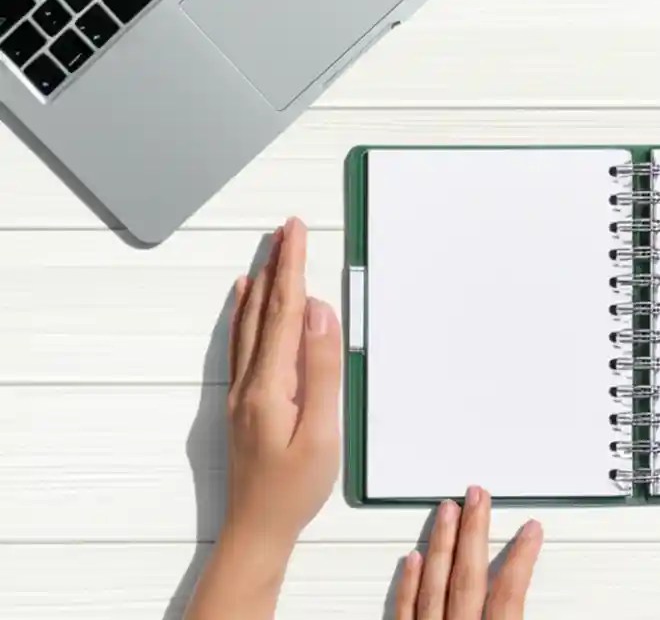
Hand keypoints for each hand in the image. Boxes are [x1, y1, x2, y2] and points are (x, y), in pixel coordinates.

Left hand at [226, 217, 341, 546]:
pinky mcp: (244, 401)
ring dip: (263, 283)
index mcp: (272, 384)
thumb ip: (322, 370)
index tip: (297, 233)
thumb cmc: (294, 487)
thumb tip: (321, 315)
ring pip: (251, 322)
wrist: (257, 526)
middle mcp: (251, 380)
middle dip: (279, 265)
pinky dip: (244, 313)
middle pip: (265, 309)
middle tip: (287, 228)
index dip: (293, 269)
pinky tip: (245, 299)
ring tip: (271, 251)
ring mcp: (244, 390)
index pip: (286, 312)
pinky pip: (242, 343)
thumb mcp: (322, 432)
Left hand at [394, 487, 543, 619]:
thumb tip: (537, 606)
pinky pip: (404, 611)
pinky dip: (409, 583)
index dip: (521, 559)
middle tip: (478, 499)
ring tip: (446, 512)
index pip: (508, 595)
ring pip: (433, 586)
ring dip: (441, 545)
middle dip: (473, 532)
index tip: (530, 531)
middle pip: (467, 578)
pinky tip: (413, 559)